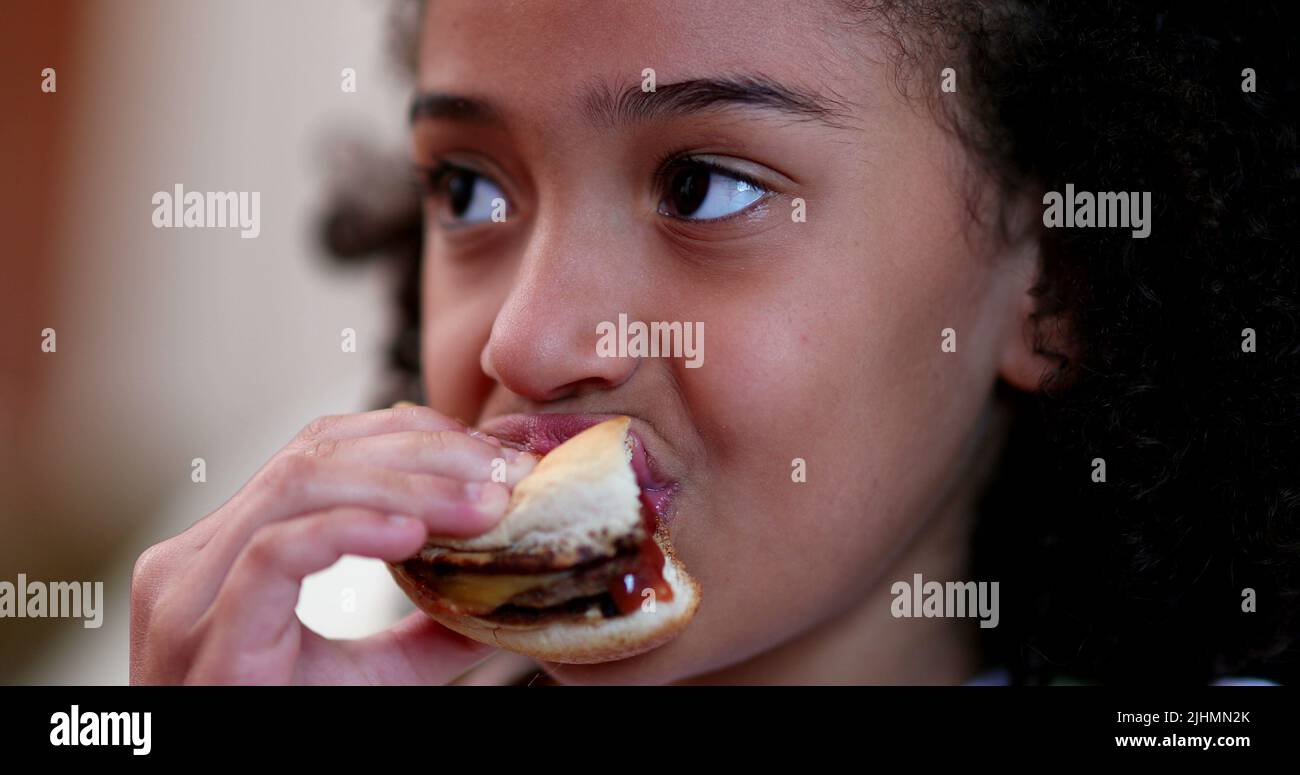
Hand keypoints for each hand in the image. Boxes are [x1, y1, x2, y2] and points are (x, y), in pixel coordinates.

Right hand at [129, 405, 535, 683]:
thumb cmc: (272, 731)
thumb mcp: (363, 678)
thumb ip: (424, 635)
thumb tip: (507, 596)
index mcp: (226, 551)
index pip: (318, 450)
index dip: (409, 436)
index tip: (488, 457)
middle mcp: (195, 559)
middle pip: (316, 455)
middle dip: (425, 452)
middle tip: (506, 473)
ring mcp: (190, 593)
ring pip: (300, 487)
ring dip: (409, 486)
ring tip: (482, 505)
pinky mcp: (207, 636)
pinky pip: (275, 554)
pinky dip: (351, 530)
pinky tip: (412, 533)